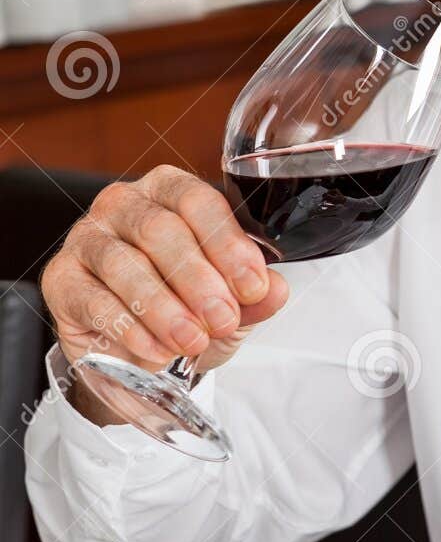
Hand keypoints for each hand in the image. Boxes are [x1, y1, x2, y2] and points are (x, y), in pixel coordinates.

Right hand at [41, 164, 287, 380]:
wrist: (139, 349)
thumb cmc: (186, 307)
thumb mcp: (230, 302)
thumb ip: (254, 295)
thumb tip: (277, 290)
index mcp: (170, 191)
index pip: (198, 201)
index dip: (227, 244)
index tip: (253, 287)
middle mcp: (123, 204)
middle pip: (159, 230)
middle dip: (198, 280)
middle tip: (224, 320)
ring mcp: (87, 238)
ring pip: (123, 264)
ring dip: (164, 307)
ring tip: (193, 341)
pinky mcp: (61, 279)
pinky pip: (94, 300)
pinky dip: (129, 328)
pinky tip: (156, 350)